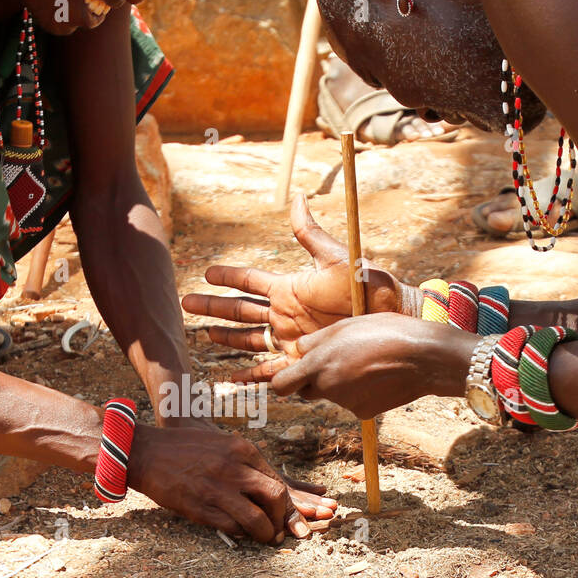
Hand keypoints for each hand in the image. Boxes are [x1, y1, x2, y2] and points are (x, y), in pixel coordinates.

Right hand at [128, 424, 336, 543]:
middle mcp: (233, 468)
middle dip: (282, 518)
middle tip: (279, 528)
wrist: (145, 452)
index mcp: (241, 449)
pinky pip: (232, 528)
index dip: (287, 503)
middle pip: (276, 498)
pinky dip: (242, 534)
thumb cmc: (183, 448)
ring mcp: (216, 489)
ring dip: (266, 534)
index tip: (288, 515)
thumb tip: (267, 488)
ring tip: (265, 538)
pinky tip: (241, 533)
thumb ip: (245, 462)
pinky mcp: (200, 508)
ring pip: (257, 519)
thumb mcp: (221, 444)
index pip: (277, 480)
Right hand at [182, 193, 405, 365]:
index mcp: (290, 288)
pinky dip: (250, 376)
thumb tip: (297, 198)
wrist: (390, 317)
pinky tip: (232, 379)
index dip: (227, 277)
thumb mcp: (336, 258)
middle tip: (186, 303)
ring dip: (226, 338)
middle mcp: (285, 313)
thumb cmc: (368, 286)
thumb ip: (310, 234)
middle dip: (213, 307)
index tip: (206, 273)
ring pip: (249, 338)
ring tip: (204, 337)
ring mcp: (291, 337)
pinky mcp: (301, 359)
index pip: (250, 280)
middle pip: (240, 310)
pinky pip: (270, 370)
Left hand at [268, 313, 477, 418]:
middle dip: (313, 381)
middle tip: (337, 363)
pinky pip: (353, 403)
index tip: (290, 376)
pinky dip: (361, 394)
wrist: (423, 357)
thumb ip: (315, 341)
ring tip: (367, 363)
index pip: (281, 385)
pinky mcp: (363, 413)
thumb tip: (297, 350)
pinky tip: (378, 378)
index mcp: (318, 364)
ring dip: (341, 384)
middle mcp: (327, 387)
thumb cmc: (385, 332)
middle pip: (306, 391)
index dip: (283, 381)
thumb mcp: (345, 325)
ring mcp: (345, 403)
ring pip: (333, 395)